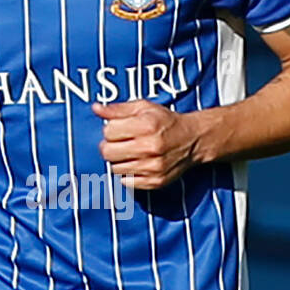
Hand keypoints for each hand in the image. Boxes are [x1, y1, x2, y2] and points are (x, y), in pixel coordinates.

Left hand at [94, 99, 216, 189]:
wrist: (193, 140)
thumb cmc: (166, 122)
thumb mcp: (144, 108)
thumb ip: (118, 109)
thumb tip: (96, 108)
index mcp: (146, 125)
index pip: (108, 132)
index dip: (110, 130)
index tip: (118, 129)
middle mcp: (150, 147)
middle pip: (108, 152)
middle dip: (109, 146)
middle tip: (119, 143)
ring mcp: (153, 167)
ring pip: (115, 168)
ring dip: (118, 161)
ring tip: (130, 153)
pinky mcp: (156, 182)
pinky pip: (126, 182)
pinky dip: (127, 174)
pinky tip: (137, 164)